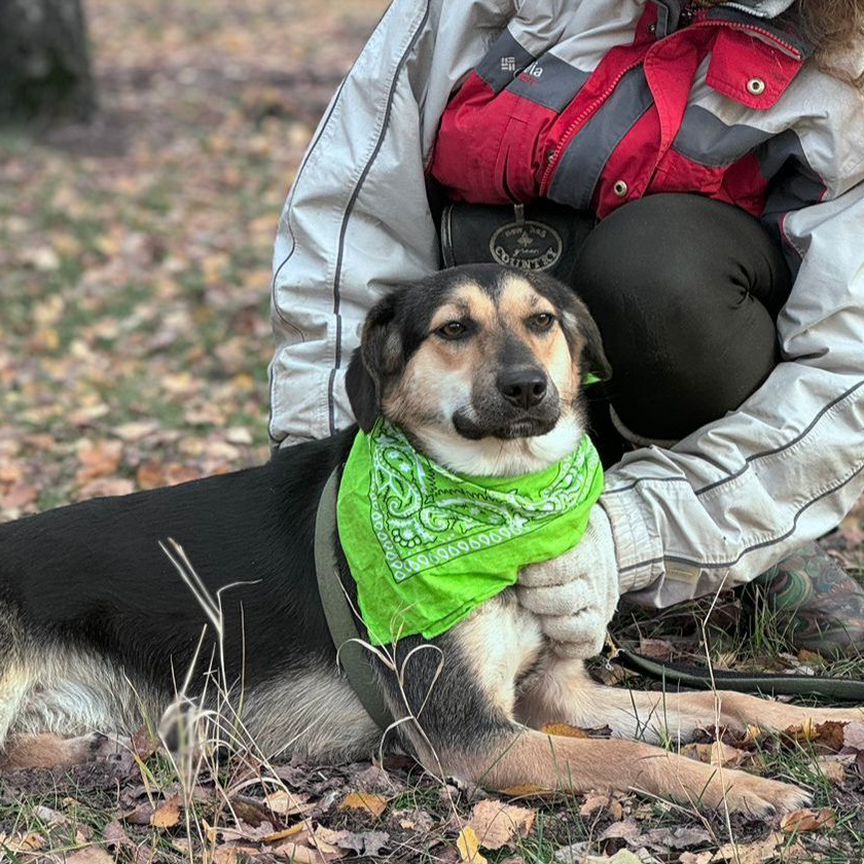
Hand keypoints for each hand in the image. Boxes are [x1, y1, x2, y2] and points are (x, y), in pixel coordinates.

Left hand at [517, 507, 619, 657]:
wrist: (594, 547)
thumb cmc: (561, 541)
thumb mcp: (553, 530)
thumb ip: (532, 534)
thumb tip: (503, 539)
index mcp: (584, 553)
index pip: (561, 568)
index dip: (535, 575)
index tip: (519, 573)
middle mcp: (594, 581)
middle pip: (564, 600)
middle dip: (534, 599)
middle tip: (521, 592)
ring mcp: (599, 606)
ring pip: (578, 627)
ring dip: (550, 624)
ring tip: (535, 613)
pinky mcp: (598, 628)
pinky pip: (587, 647)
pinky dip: (566, 647)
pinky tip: (549, 635)